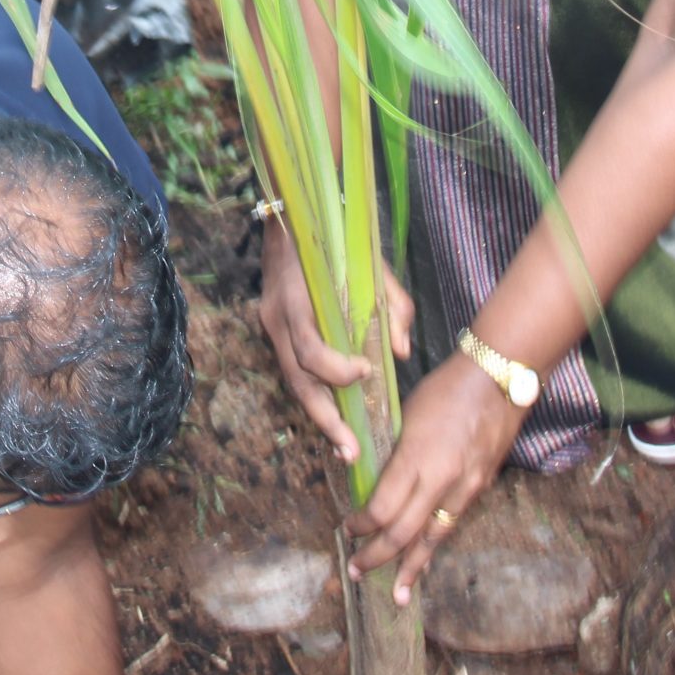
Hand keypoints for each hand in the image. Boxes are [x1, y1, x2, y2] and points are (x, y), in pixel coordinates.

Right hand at [255, 211, 411, 465]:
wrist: (290, 221)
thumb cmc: (337, 244)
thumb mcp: (372, 266)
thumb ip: (392, 307)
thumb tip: (402, 354)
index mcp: (296, 301)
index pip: (309, 349)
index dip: (336, 369)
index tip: (365, 372)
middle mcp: (277, 320)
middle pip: (297, 381)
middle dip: (325, 420)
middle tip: (351, 452)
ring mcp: (271, 329)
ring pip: (294, 384)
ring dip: (320, 418)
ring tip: (345, 449)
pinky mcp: (276, 334)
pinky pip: (296, 373)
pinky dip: (316, 397)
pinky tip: (336, 420)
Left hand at [344, 355, 522, 604]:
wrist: (500, 378)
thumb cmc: (446, 389)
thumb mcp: (407, 417)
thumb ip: (395, 456)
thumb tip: (376, 483)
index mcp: (416, 457)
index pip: (382, 508)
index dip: (361, 526)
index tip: (348, 530)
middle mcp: (441, 479)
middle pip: (404, 532)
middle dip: (378, 556)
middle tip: (357, 571)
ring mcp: (465, 487)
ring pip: (433, 538)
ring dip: (411, 567)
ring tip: (398, 594)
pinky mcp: (480, 488)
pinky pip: (452, 524)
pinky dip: (435, 546)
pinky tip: (425, 560)